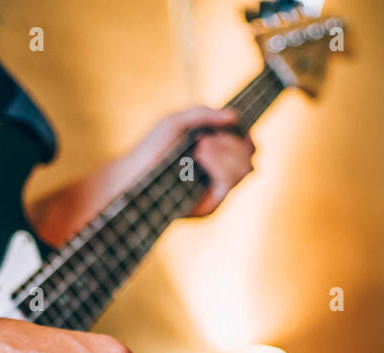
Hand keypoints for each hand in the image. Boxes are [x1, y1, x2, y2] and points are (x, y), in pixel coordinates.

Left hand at [130, 107, 255, 216]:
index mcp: (218, 155)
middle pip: (250, 157)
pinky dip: (219, 165)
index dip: (245, 138)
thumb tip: (234, 116)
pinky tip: (200, 155)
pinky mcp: (210, 207)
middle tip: (205, 140)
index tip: (232, 127)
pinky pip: (228, 184)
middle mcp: (221, 174)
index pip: (248, 148)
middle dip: (233, 143)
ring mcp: (216, 191)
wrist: (133, 175)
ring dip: (226, 152)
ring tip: (200, 147)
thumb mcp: (176, 122)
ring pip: (245, 170)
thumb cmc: (151, 148)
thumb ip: (203, 114)